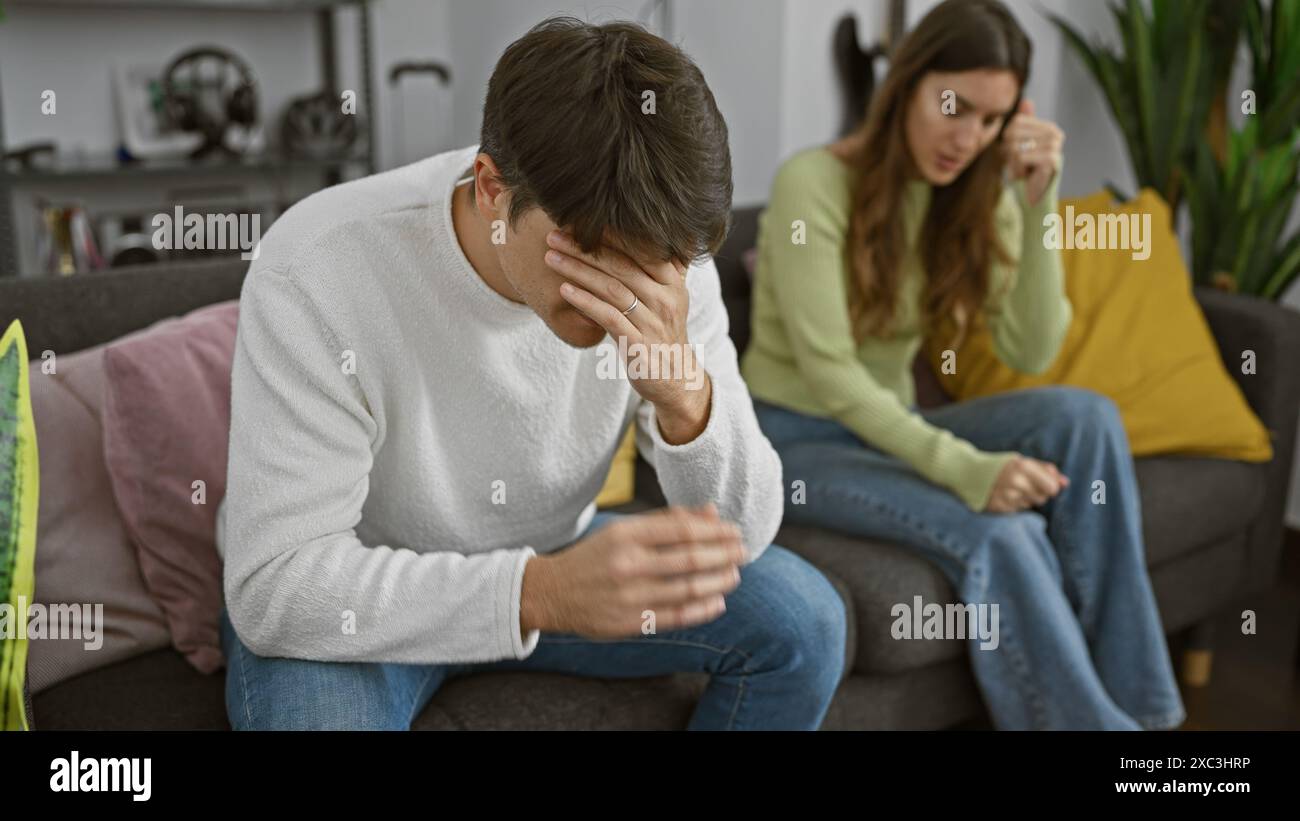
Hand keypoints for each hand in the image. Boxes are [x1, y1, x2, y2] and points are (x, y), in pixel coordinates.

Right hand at [520, 505, 745, 637]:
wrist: (551, 593)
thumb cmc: (594, 556)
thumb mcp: (624, 530)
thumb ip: (667, 520)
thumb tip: (711, 511)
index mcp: (626, 535)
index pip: (682, 529)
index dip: (715, 531)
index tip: (734, 531)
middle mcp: (628, 564)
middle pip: (690, 558)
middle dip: (724, 555)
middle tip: (743, 552)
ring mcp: (629, 596)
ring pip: (688, 588)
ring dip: (718, 581)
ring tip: (734, 574)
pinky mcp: (629, 622)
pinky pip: (676, 616)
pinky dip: (702, 609)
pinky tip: (717, 602)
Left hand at [546, 230, 710, 441]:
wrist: (676, 379)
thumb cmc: (664, 331)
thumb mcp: (670, 296)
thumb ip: (662, 266)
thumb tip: (653, 232)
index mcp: (672, 282)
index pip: (639, 248)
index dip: (608, 233)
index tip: (578, 220)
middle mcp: (666, 298)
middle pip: (621, 266)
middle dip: (584, 248)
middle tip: (554, 235)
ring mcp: (653, 322)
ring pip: (612, 289)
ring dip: (578, 270)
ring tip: (551, 258)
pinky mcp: (638, 345)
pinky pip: (608, 317)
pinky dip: (585, 301)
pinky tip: (564, 290)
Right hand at [986, 455, 1068, 512]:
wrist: (967, 472)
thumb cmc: (1000, 466)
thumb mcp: (1021, 461)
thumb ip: (1045, 470)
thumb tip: (1065, 483)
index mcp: (1022, 466)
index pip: (1051, 487)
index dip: (1051, 487)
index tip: (1044, 484)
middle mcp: (1015, 482)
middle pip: (1042, 498)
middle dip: (1037, 492)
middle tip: (1023, 485)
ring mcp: (1006, 496)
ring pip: (1030, 505)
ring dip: (1025, 499)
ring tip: (1011, 490)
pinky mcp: (999, 508)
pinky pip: (1017, 510)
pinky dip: (1013, 504)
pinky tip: (1003, 496)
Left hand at [1001, 99, 1064, 205]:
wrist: (1033, 199)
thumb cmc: (1025, 172)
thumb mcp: (1019, 146)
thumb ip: (1024, 124)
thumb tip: (1026, 101)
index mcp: (1048, 128)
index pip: (1015, 122)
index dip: (1008, 140)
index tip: (1018, 154)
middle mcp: (1055, 134)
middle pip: (1013, 132)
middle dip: (1009, 152)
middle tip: (1021, 165)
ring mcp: (1056, 146)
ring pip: (1016, 146)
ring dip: (1013, 163)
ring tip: (1025, 171)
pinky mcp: (1052, 160)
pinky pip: (1021, 157)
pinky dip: (1017, 170)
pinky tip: (1027, 176)